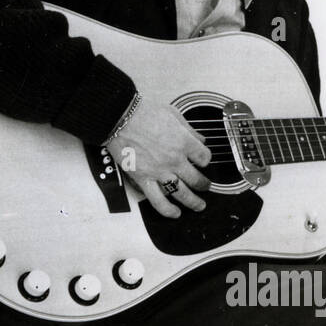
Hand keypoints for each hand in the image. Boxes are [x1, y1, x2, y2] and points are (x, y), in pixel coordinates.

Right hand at [106, 95, 211, 216]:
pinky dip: (168, 210)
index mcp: (184, 142)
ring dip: (193, 202)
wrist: (120, 117)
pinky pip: (158, 201)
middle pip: (197, 179)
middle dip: (204, 184)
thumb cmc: (143, 112)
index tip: (203, 160)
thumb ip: (189, 129)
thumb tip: (200, 138)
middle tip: (206, 186)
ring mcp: (160, 172)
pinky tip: (175, 213)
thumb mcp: (173, 114)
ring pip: (182, 193)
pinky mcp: (144, 180)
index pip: (204, 157)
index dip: (205, 159)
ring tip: (199, 205)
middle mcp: (175, 160)